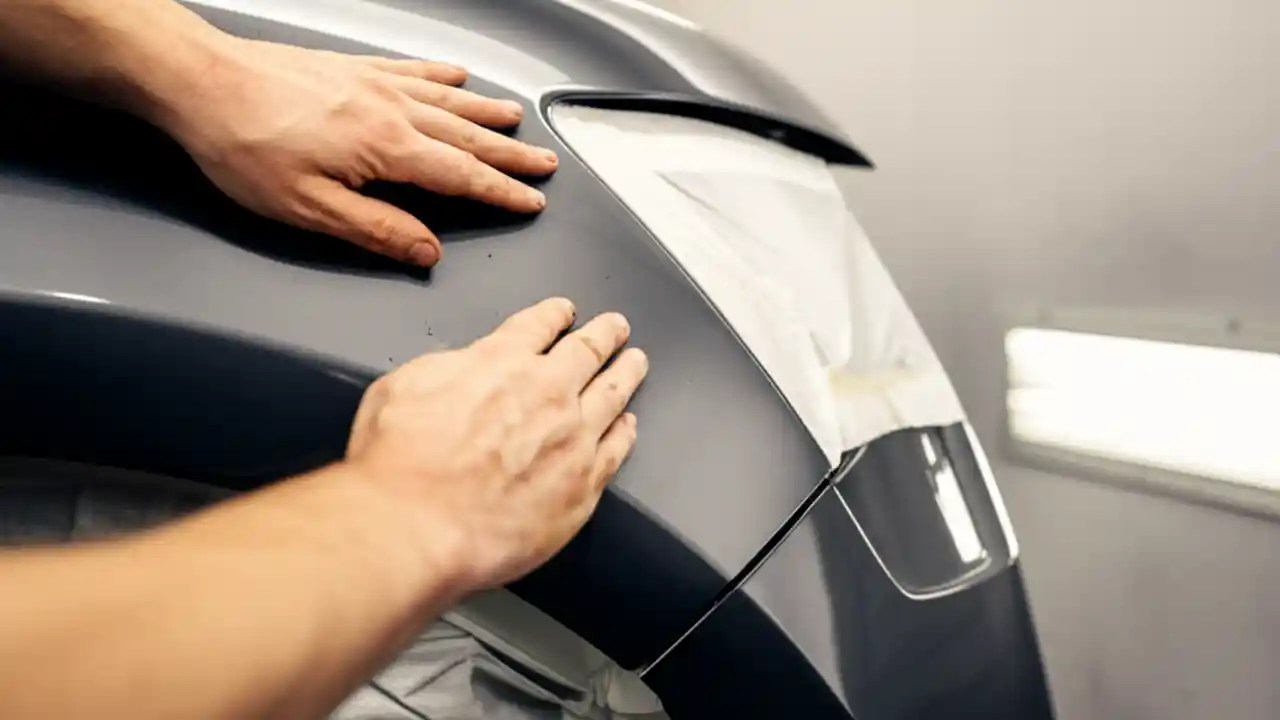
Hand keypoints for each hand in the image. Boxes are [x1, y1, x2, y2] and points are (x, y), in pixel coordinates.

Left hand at [158, 37, 557, 266]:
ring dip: (486, 115)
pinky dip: (441, 75)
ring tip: (515, 121)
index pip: (463, 177)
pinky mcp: (351, 67)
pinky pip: (412, 69)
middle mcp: (390, 109)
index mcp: (387, 149)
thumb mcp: (309, 209)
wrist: (200, 83)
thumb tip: (425, 249)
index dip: (502, 192)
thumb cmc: (244, 145)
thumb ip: (376, 230)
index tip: (531, 200)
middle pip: (467, 137)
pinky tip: (456, 76)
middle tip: (543, 163)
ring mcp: (373, 83)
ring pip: (448, 101)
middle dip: (510, 154)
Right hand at [344, 298, 647, 590]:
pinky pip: (616, 449)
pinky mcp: (583, 484)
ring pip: (612, 393)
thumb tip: (460, 368)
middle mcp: (545, 392)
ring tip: (635, 362)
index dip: (555, 314)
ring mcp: (572, 438)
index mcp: (499, 361)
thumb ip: (443, 370)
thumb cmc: (399, 465)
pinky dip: (626, 431)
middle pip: (587, 351)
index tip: (565, 311)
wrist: (417, 526)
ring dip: (626, 373)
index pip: (537, 326)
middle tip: (615, 327)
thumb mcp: (400, 388)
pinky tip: (628, 426)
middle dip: (604, 334)